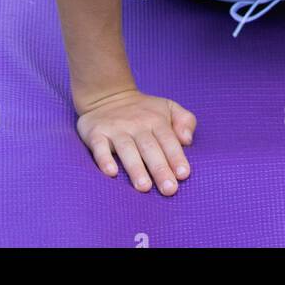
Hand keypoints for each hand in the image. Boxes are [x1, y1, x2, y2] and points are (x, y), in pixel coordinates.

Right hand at [75, 88, 196, 193]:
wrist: (108, 95)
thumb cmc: (145, 110)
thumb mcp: (169, 107)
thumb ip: (185, 121)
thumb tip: (188, 140)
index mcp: (156, 120)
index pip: (168, 140)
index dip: (176, 157)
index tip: (183, 175)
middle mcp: (137, 125)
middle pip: (150, 148)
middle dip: (160, 169)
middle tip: (169, 189)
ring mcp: (116, 129)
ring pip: (127, 149)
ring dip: (136, 168)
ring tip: (144, 187)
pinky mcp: (97, 134)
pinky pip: (100, 147)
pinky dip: (104, 159)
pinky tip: (111, 173)